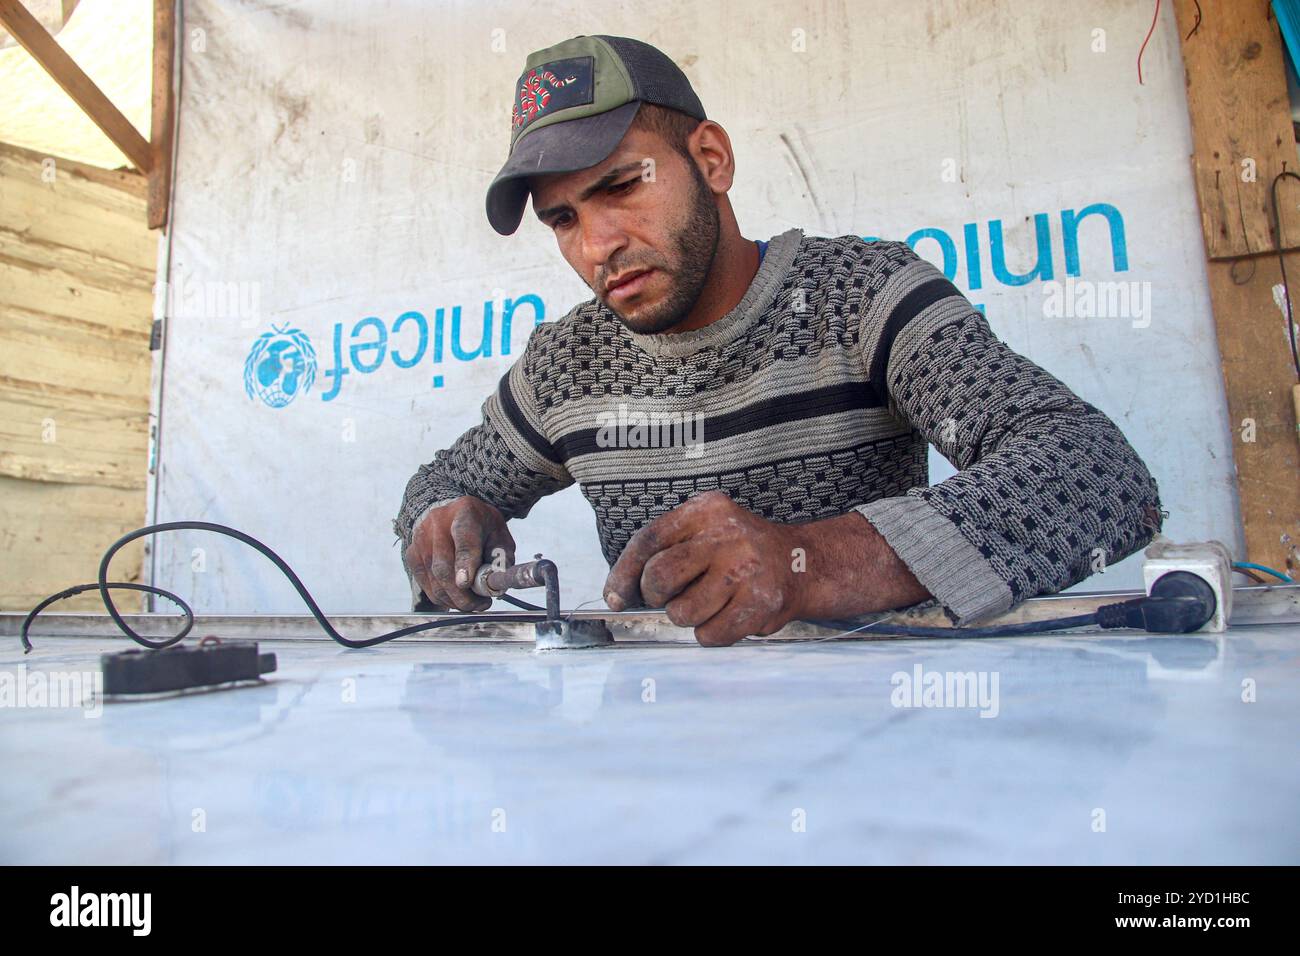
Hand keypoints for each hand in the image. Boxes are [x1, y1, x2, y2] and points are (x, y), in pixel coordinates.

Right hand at [405, 496, 515, 611]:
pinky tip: (456, 598)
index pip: (463, 539)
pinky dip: (442, 597)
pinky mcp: (412, 553)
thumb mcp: (500, 537)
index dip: (464, 562)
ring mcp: (420, 538)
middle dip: (461, 594)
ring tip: (472, 603)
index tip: (466, 583)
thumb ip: (500, 559)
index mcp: (465, 513)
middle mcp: (437, 523)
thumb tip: (492, 585)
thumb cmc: (482, 529)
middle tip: (480, 605)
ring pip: (433, 579)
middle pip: (443, 566)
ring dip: (453, 599)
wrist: (457, 515)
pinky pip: (425, 584)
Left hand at [602, 491, 807, 645]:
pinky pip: (710, 634)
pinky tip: (727, 615)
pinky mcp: (760, 603)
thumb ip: (667, 549)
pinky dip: (710, 633)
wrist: (802, 563)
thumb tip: (619, 591)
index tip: (615, 594)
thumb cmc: (741, 552)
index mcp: (707, 510)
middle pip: (660, 576)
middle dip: (656, 595)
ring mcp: (745, 569)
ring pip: (682, 612)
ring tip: (708, 603)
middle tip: (670, 597)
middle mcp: (726, 535)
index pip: (649, 540)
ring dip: (686, 617)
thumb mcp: (706, 529)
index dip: (624, 572)